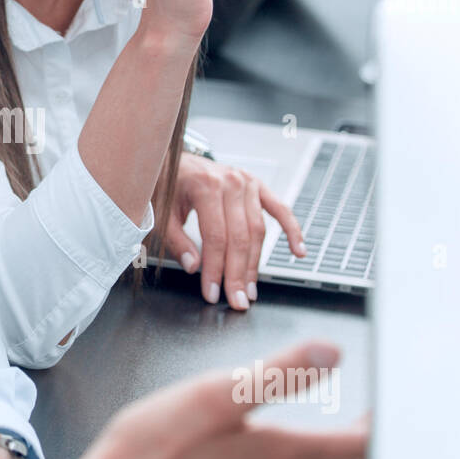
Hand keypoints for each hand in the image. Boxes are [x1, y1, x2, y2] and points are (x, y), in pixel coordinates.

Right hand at [30, 341, 367, 458]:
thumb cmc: (149, 452)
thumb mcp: (213, 394)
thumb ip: (278, 373)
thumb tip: (330, 353)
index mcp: (279, 457)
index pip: (355, 448)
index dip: (376, 427)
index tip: (381, 407)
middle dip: (357, 443)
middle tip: (362, 418)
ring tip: (326, 437)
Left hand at [163, 154, 305, 308]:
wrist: (173, 158)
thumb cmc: (166, 184)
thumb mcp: (161, 212)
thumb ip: (177, 241)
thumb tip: (194, 266)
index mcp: (205, 186)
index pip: (215, 237)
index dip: (215, 269)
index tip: (212, 292)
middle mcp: (231, 182)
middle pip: (240, 237)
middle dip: (238, 273)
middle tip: (237, 300)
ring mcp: (247, 182)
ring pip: (258, 230)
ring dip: (256, 263)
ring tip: (251, 289)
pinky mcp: (258, 186)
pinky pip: (280, 210)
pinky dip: (292, 231)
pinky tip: (298, 251)